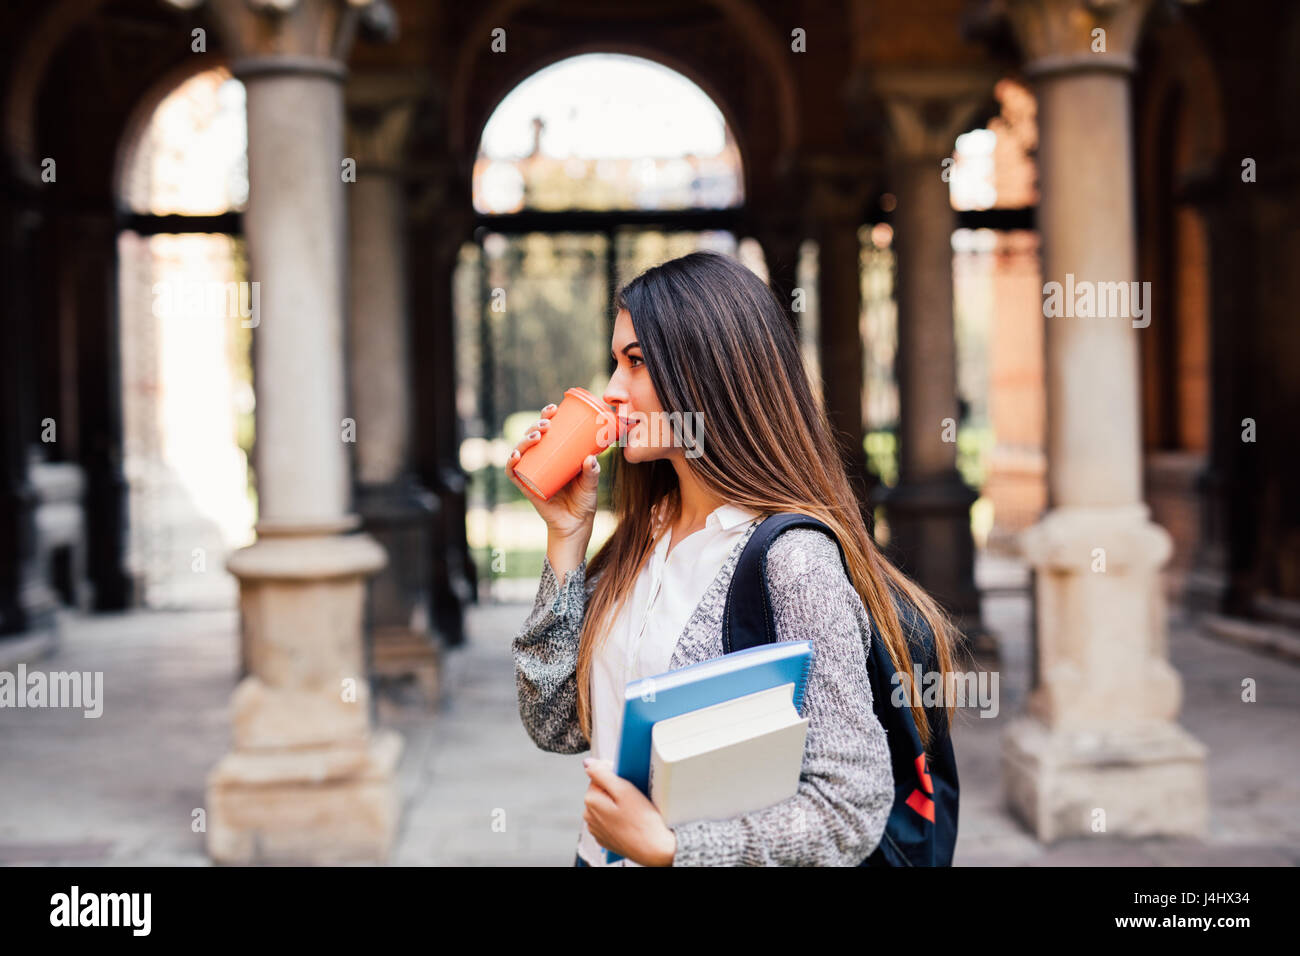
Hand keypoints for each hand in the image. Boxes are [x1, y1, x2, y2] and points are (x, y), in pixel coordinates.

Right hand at [505, 403, 600, 540]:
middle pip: (532, 437)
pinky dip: (511, 464)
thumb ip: (592, 472)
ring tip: (536, 437)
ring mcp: (531, 472)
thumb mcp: (591, 483)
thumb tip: (590, 458)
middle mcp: (541, 460)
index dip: (546, 416)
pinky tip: (515, 456)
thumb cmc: (584, 500)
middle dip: (536, 425)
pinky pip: (513, 473)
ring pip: (521, 451)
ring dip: (524, 440)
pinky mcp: (525, 487)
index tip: (553, 408)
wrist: (575, 524)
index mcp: (555, 453)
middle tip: (546, 424)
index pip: (547, 429)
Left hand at [582, 758, 676, 866]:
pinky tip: (630, 820)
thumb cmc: (642, 821)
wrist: (654, 850)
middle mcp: (589, 816)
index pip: (596, 776)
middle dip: (613, 789)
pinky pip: (608, 820)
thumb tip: (587, 763)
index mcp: (591, 801)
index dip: (613, 774)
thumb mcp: (624, 790)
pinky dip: (617, 816)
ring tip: (633, 808)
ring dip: (615, 803)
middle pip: (600, 791)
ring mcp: (596, 829)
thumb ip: (602, 774)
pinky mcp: (605, 838)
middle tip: (633, 795)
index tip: (627, 779)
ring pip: (604, 806)